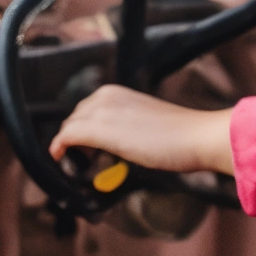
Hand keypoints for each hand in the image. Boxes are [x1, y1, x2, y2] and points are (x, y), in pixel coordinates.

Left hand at [50, 85, 234, 177]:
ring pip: (69, 127)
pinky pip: (67, 137)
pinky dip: (59, 147)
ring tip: (81, 163)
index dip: (81, 130)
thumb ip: (127, 127)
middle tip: (84, 158)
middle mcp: (105, 96)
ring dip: (70, 145)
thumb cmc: (181, 134)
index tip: (85, 147)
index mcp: (116, 92)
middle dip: (75, 137)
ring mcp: (101, 112)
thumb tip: (120, 143)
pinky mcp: (99, 130)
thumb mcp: (146, 123)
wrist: (196, 137)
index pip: (85, 110)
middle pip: (74, 118)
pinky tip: (59, 157)